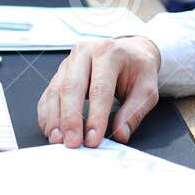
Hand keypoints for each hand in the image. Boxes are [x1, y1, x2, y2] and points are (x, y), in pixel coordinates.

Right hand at [36, 37, 162, 147]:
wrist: (129, 51)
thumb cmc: (137, 68)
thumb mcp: (147, 88)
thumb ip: (134, 112)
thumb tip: (120, 134)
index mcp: (109, 52)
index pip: (99, 88)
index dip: (95, 116)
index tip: (93, 139)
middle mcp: (85, 52)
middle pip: (72, 87)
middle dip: (70, 119)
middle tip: (72, 143)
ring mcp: (69, 61)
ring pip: (56, 91)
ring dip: (54, 118)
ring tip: (58, 140)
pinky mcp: (60, 72)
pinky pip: (49, 94)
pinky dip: (47, 114)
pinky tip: (51, 130)